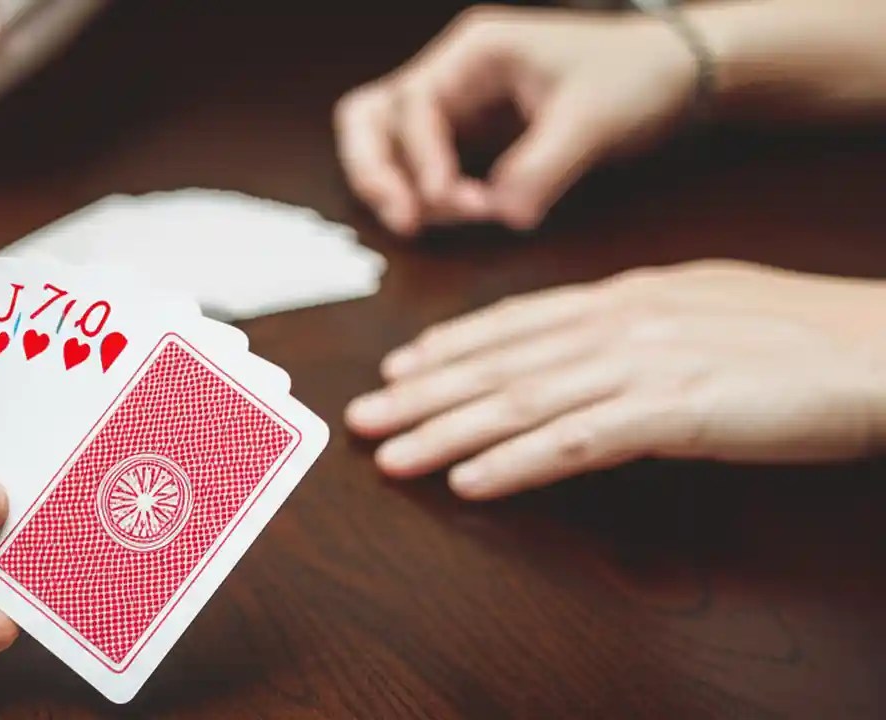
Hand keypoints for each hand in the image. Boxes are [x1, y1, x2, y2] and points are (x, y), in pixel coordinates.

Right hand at [334, 5, 696, 233]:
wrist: (675, 74)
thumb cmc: (636, 75)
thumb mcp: (594, 120)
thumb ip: (544, 167)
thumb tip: (503, 214)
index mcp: (475, 52)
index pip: (416, 106)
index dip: (426, 161)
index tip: (459, 205)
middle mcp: (452, 73)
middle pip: (372, 116)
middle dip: (376, 170)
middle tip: (404, 220)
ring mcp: (457, 104)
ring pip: (386, 141)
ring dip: (394, 185)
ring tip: (428, 222)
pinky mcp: (469, 136)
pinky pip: (421, 164)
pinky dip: (425, 194)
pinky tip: (459, 216)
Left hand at [346, 261, 885, 498]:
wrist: (879, 347)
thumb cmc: (800, 331)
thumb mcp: (701, 306)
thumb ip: (633, 321)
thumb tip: (583, 338)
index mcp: (625, 294)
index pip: (514, 322)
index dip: (449, 347)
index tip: (399, 366)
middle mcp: (619, 322)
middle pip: (499, 363)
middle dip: (422, 394)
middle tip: (362, 416)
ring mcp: (643, 364)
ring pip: (520, 402)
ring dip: (446, 432)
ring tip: (392, 454)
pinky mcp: (675, 412)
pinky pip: (576, 443)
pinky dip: (516, 463)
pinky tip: (470, 481)